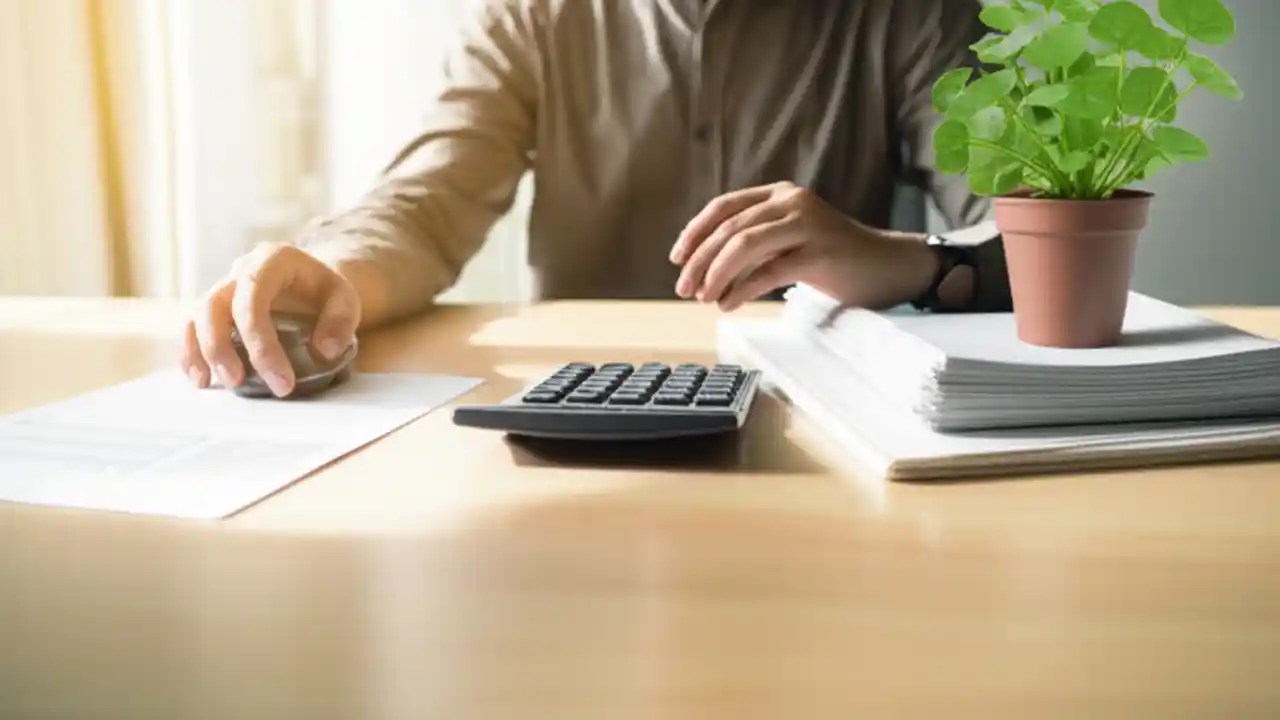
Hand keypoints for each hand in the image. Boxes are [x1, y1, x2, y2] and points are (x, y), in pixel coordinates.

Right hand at [182, 244, 360, 396]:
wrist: (311, 281)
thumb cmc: (325, 291)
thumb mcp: (345, 299)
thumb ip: (340, 322)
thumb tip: (323, 350)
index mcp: (273, 260)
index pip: (253, 298)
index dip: (261, 342)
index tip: (281, 381)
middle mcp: (240, 269)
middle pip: (215, 305)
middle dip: (221, 347)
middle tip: (238, 383)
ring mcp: (224, 287)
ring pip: (197, 315)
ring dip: (201, 352)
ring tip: (210, 384)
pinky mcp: (214, 307)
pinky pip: (191, 327)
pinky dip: (191, 352)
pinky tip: (200, 378)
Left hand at [669, 182, 939, 311]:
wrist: (887, 266)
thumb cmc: (832, 258)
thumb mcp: (788, 238)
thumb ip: (755, 241)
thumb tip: (702, 266)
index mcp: (779, 194)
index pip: (724, 206)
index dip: (695, 232)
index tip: (677, 259)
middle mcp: (792, 202)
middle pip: (730, 228)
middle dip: (700, 260)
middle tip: (683, 289)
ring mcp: (808, 225)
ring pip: (745, 245)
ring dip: (716, 274)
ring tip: (704, 298)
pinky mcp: (820, 253)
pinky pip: (769, 271)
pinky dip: (742, 290)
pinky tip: (728, 305)